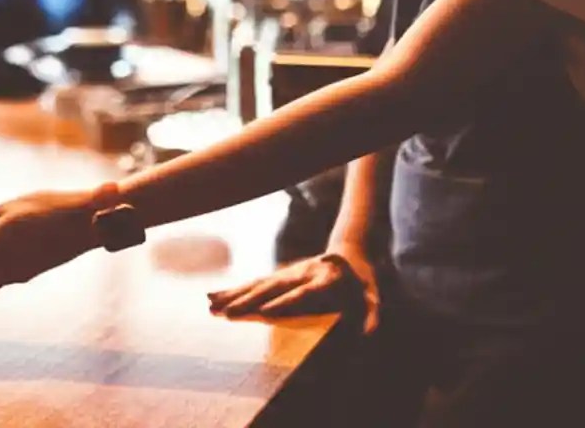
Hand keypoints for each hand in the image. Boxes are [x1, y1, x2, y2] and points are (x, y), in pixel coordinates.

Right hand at [207, 245, 380, 333]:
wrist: (349, 250)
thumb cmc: (363, 280)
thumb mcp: (373, 295)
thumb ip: (373, 313)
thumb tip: (369, 334)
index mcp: (323, 280)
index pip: (302, 293)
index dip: (284, 303)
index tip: (265, 313)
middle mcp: (300, 273)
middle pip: (271, 288)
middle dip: (247, 302)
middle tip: (226, 314)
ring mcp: (287, 272)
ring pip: (257, 284)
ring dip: (233, 295)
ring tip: (210, 304)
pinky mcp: (278, 274)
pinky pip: (254, 283)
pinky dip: (233, 290)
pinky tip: (214, 295)